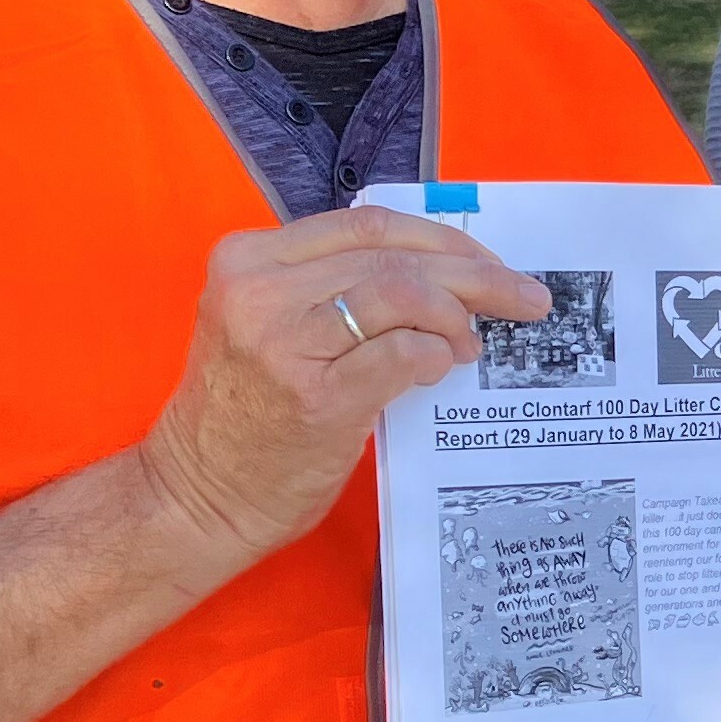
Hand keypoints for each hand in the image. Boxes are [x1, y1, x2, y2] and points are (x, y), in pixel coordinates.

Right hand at [132, 210, 551, 565]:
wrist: (198, 496)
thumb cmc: (245, 415)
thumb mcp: (269, 325)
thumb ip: (332, 290)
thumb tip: (441, 277)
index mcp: (249, 259)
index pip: (367, 225)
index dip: (440, 239)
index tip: (487, 261)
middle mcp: (259, 290)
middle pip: (392, 255)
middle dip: (472, 273)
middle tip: (522, 297)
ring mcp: (283, 343)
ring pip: (401, 293)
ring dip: (456, 316)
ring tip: (473, 344)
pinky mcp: (314, 397)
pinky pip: (401, 353)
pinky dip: (435, 354)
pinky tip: (442, 367)